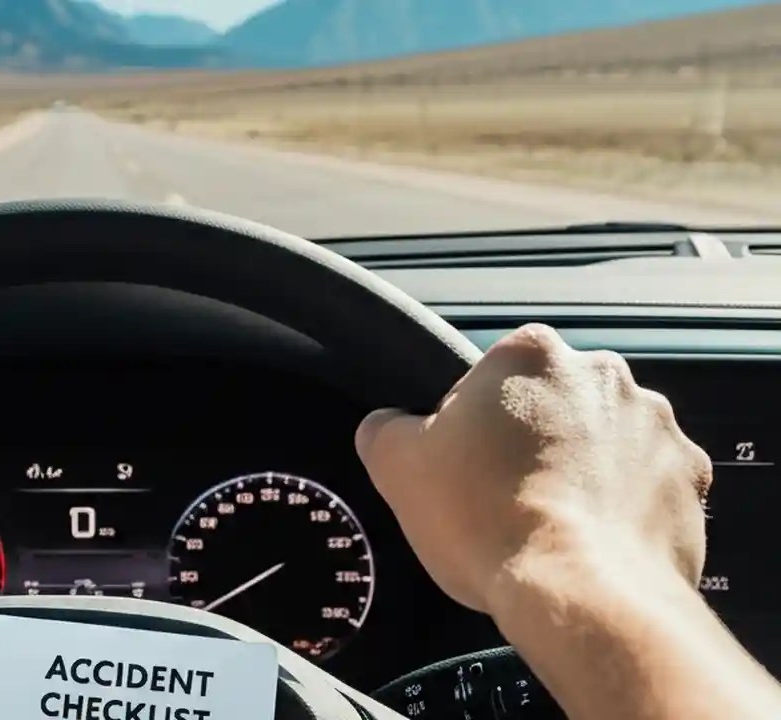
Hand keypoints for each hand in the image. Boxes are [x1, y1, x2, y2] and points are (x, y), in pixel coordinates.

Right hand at [354, 323, 710, 615]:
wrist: (577, 591)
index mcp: (529, 354)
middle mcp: (601, 375)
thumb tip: (383, 425)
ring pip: (604, 441)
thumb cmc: (489, 520)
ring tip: (550, 522)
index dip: (471, 421)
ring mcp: (654, 426)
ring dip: (582, 470)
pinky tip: (591, 538)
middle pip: (552, 402)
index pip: (489, 374)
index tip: (466, 461)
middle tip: (504, 493)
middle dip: (533, 440)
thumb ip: (383, 428)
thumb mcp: (396, 465)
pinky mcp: (688, 478)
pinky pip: (648, 485)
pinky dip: (624, 506)